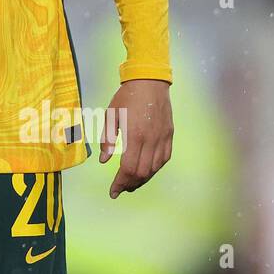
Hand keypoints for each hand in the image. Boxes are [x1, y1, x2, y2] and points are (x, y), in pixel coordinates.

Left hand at [99, 79, 172, 198]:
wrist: (150, 81)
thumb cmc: (127, 97)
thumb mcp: (111, 115)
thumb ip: (107, 139)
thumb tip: (104, 160)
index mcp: (134, 136)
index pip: (128, 168)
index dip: (120, 183)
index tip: (113, 191)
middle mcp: (151, 140)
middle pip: (142, 173)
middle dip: (130, 184)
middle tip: (120, 188)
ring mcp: (162, 138)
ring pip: (154, 168)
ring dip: (142, 179)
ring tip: (131, 183)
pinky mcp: (169, 135)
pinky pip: (164, 159)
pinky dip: (154, 169)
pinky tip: (146, 170)